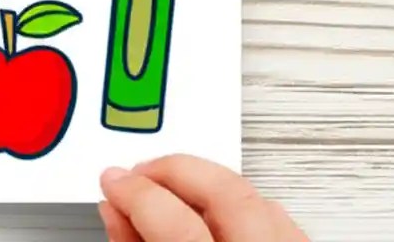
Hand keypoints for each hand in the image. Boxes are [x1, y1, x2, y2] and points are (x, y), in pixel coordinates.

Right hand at [98, 154, 309, 241]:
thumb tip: (117, 211)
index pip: (176, 222)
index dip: (136, 194)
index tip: (114, 182)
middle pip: (228, 194)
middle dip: (175, 170)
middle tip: (140, 174)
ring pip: (260, 199)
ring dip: (210, 186)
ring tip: (172, 194)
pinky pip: (280, 219)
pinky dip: (244, 208)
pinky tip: (215, 217)